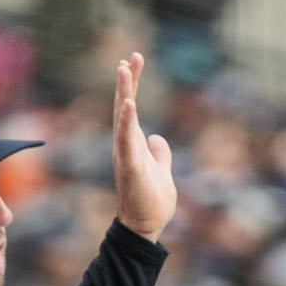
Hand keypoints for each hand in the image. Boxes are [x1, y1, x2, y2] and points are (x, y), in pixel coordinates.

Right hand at [108, 54, 176, 240]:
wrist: (145, 228)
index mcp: (133, 143)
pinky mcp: (131, 169)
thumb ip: (160, 153)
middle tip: (131, 57)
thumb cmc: (151, 202)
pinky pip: (128, 142)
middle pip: (125, 106)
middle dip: (128, 81)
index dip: (133, 82)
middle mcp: (126, 145)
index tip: (135, 59)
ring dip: (124, 93)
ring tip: (124, 69)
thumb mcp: (162, 170)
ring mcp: (126, 156)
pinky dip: (127, 123)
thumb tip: (158, 138)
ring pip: (123, 119)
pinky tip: (129, 104)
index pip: (131, 106)